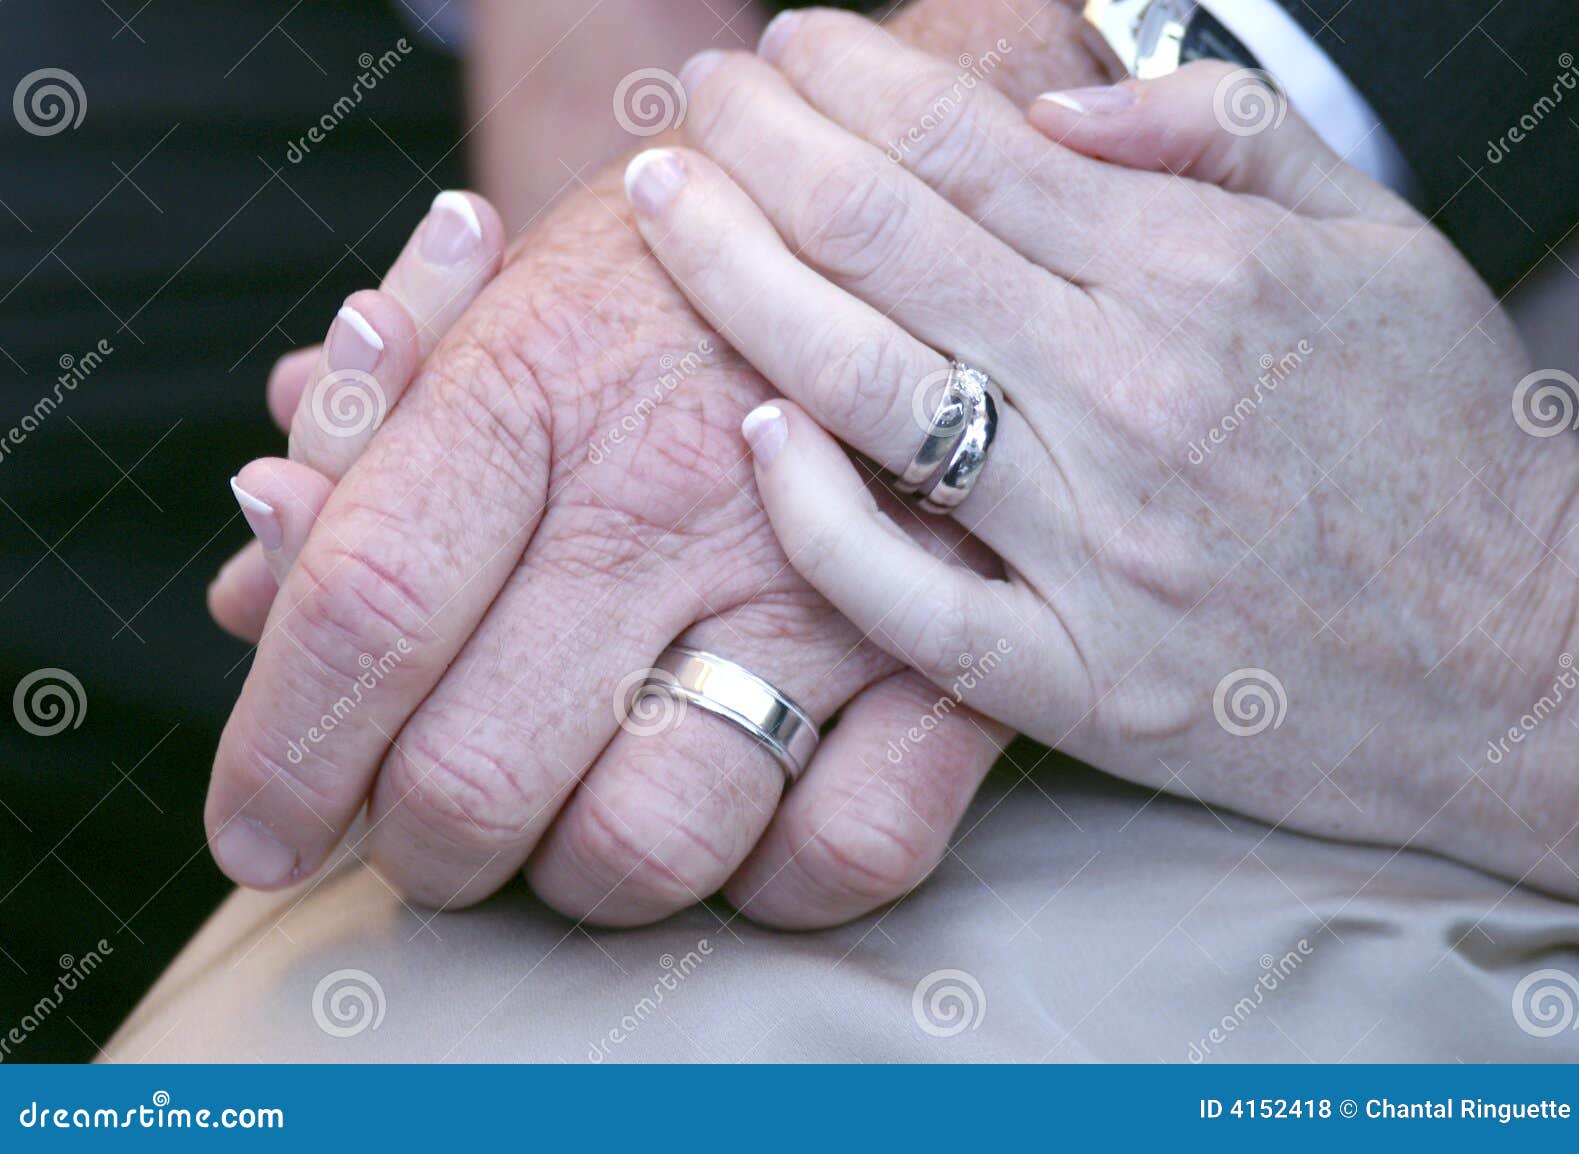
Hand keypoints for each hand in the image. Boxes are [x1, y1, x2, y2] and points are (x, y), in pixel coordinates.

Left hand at [205, 0, 1112, 927]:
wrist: (918, 218)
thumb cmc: (686, 274)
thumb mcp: (514, 293)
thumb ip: (364, 437)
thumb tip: (250, 592)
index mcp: (540, 378)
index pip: (365, 605)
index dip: (281, 753)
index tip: (258, 831)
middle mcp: (677, 493)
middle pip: (476, 774)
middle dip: (416, 843)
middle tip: (428, 818)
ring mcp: (827, 583)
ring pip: (644, 847)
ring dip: (574, 871)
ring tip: (576, 810)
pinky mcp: (951, 653)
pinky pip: (843, 855)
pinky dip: (768, 879)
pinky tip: (740, 817)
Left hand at [625, 18, 1578, 899]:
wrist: (1522, 662)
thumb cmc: (1445, 445)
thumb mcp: (1375, 243)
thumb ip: (1219, 137)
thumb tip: (1054, 107)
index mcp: (1198, 277)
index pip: (967, 145)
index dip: (852, 82)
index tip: (786, 47)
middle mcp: (1128, 400)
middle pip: (884, 241)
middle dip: (762, 148)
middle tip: (695, 103)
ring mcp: (1090, 550)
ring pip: (863, 389)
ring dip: (737, 277)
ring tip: (668, 205)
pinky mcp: (1072, 680)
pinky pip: (899, 596)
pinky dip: (809, 512)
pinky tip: (747, 430)